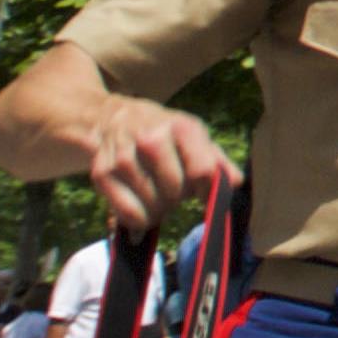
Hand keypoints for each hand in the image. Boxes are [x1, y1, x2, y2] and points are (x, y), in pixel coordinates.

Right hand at [72, 95, 237, 232]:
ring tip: (156, 193)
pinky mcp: (102, 174)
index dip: (206, 190)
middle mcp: (151, 140)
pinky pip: (129, 215)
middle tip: (173, 188)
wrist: (111, 118)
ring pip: (153, 207)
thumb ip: (216, 160)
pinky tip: (140, 204)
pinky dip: (139, 219)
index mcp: (181, 127)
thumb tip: (235, 182)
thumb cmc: (162, 132)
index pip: (201, 171)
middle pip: (176, 192)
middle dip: (179, 197)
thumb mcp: (192, 135)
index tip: (202, 194)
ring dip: (159, 210)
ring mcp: (124, 157)